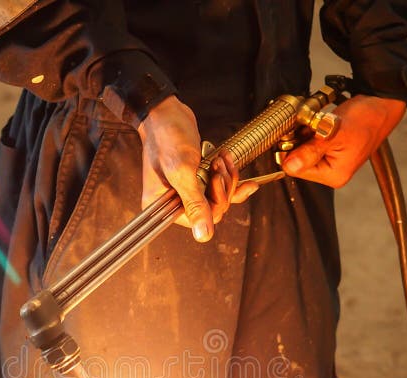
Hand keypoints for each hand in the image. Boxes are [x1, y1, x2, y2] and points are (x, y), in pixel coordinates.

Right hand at [138, 95, 257, 241]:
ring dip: (227, 178)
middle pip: (212, 209)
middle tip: (217, 166)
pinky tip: (243, 178)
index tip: (214, 179)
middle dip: (222, 187)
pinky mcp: (196, 179)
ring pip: (219, 197)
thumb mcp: (182, 172)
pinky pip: (218, 188)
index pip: (198, 220)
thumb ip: (195, 204)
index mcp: (163, 206)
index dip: (214, 203)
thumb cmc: (167, 137)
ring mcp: (186, 191)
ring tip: (221, 159)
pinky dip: (231, 180)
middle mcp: (173, 202)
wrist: (166, 113)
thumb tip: (203, 235)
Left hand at [281, 95, 405, 187]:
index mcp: (334, 175)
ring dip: (304, 136)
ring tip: (316, 124)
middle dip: (298, 142)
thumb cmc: (365, 118)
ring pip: (303, 152)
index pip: (296, 170)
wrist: (382, 104)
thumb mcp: (333, 134)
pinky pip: (312, 145)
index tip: (294, 133)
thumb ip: (309, 152)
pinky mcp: (332, 152)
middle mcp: (333, 173)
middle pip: (298, 162)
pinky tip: (319, 125)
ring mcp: (333, 163)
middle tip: (308, 125)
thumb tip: (289, 166)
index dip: (290, 150)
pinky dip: (311, 133)